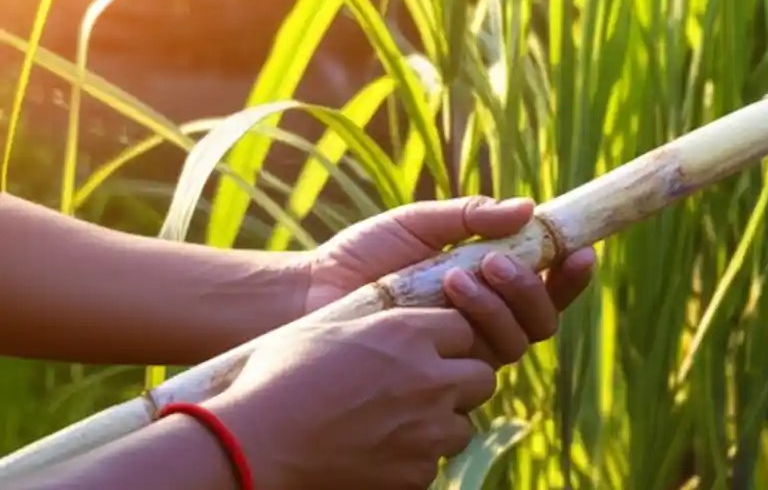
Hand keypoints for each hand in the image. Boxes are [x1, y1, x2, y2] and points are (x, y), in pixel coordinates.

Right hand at [205, 308, 492, 488]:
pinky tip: (377, 453)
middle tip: (424, 389)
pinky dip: (413, 461)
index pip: (464, 329)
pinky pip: (432, 464)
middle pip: (480, 377)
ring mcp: (427, 430)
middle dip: (458, 382)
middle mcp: (429, 378)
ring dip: (440, 425)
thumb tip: (394, 328)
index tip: (426, 349)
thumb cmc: (275, 381)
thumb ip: (376, 329)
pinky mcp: (414, 474)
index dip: (445, 340)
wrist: (252, 447)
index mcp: (407, 333)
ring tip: (398, 425)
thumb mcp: (326, 331)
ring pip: (463, 425)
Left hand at [294, 196, 595, 365]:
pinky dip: (474, 323)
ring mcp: (464, 349)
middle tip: (496, 262)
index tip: (580, 251)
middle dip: (531, 290)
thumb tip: (529, 207)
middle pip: (542, 320)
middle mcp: (485, 321)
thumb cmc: (365, 254)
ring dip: (499, 305)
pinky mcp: (442, 372)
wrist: (314, 289)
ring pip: (517, 342)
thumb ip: (471, 216)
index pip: (545, 284)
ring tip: (459, 275)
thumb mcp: (420, 221)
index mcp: (489, 283)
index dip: (570, 273)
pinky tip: (447, 296)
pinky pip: (481, 361)